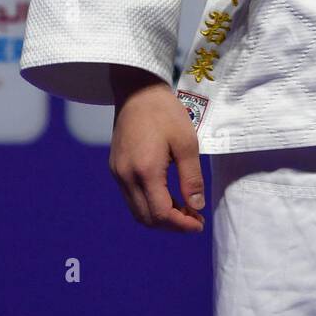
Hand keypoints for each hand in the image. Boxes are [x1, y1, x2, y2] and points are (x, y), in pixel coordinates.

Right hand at [108, 66, 206, 233]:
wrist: (137, 90)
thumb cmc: (165, 112)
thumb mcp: (186, 142)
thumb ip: (192, 177)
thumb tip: (197, 206)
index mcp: (145, 170)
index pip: (161, 214)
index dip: (182, 225)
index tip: (199, 224)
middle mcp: (126, 176)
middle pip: (147, 218)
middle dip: (172, 224)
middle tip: (194, 218)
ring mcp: (118, 173)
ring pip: (137, 211)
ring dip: (160, 216)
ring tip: (184, 209)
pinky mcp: (116, 168)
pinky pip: (131, 197)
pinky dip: (149, 204)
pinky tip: (167, 196)